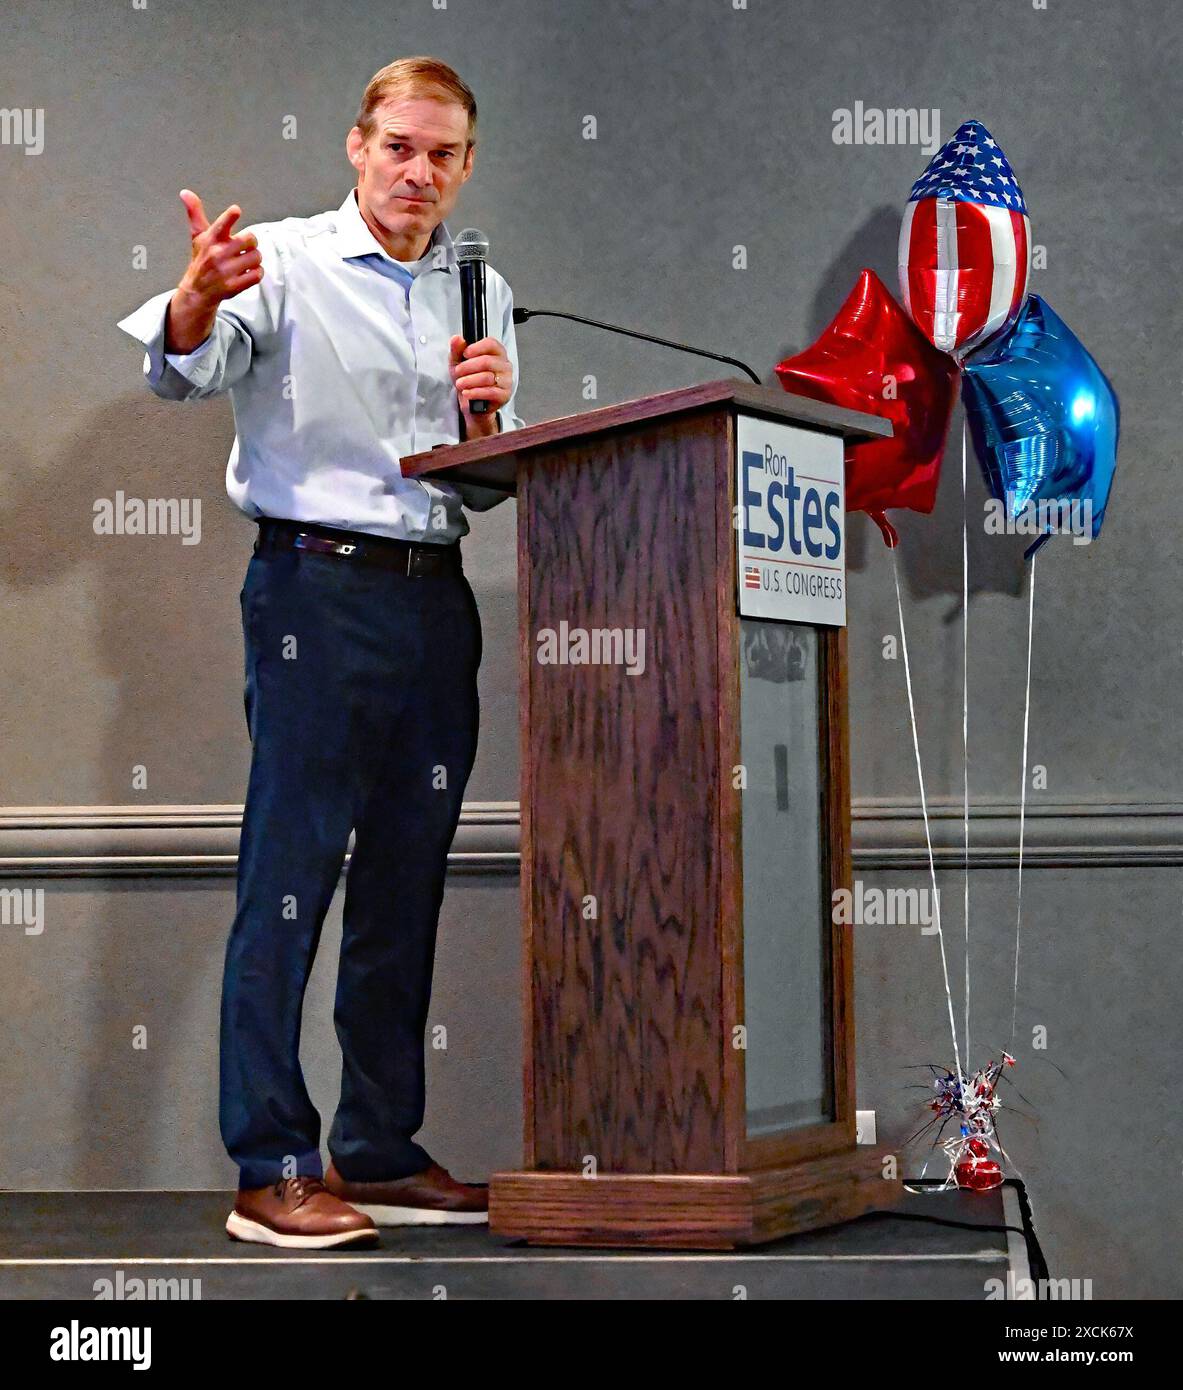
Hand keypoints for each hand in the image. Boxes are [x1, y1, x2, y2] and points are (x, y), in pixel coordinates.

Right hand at [165, 190, 262, 352]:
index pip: (221, 225)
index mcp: (210, 239)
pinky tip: (248, 272)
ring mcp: (225, 271)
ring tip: (245, 261)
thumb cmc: (202, 259)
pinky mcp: (233, 286)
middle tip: (245, 247)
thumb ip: (195, 213)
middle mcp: (217, 254)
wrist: (198, 291)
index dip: (230, 216)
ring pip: (257, 257)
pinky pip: (257, 274)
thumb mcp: (198, 236)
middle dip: (252, 242)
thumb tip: (185, 192)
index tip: (236, 210)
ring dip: (255, 259)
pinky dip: (257, 273)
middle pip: (250, 239)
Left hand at [449, 334, 511, 437]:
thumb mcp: (459, 361)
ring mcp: (506, 380)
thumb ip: (457, 349)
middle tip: (457, 372)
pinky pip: (490, 392)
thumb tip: (456, 339)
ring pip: (487, 377)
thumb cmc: (468, 378)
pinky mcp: (504, 395)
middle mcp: (504, 365)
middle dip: (468, 367)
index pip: (491, 344)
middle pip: (487, 361)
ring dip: (469, 381)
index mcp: (497, 352)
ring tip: (460, 384)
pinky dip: (475, 392)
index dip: (477, 347)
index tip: (465, 353)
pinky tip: (467, 393)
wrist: (471, 400)